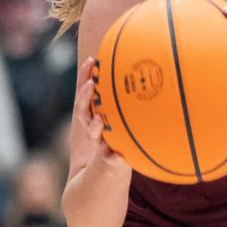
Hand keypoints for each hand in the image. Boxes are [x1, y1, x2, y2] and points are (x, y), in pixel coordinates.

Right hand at [68, 57, 127, 175]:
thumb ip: (125, 98)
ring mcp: (98, 143)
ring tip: (99, 120)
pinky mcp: (108, 159)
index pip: (86, 92)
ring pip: (92, 134)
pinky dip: (115, 157)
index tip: (91, 60)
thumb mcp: (118, 114)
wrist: (108, 166)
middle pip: (82, 111)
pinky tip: (120, 156)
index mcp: (93, 113)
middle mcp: (92, 126)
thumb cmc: (117, 133)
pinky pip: (110, 158)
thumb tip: (144, 68)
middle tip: (91, 84)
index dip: (85, 76)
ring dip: (94, 127)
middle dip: (85, 97)